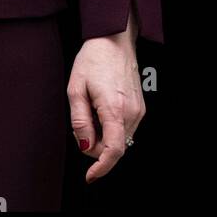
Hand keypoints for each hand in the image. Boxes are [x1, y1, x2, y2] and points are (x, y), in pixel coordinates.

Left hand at [67, 9, 144, 183]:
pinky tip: (102, 109)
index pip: (113, 151)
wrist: (113, 41)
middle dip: (95, 146)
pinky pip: (125, 129)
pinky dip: (111, 128)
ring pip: (120, 140)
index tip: (90, 176)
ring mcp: (138, 111)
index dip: (101, 168)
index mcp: (114, 109)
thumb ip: (79, 121)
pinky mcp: (141, 108)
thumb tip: (85, 146)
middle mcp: (131, 113)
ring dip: (104, 136)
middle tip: (81, 125)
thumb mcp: (76, 89)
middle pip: (114, 147)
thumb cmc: (93, 60)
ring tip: (91, 111)